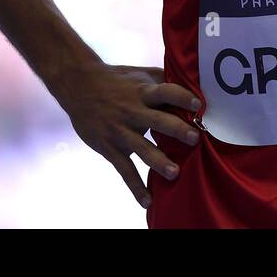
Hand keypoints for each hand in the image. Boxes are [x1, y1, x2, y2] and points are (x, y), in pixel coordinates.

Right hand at [57, 63, 202, 208]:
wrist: (79, 87)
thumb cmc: (116, 80)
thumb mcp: (138, 75)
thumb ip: (161, 81)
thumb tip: (190, 84)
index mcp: (142, 91)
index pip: (164, 92)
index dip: (180, 96)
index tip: (197, 103)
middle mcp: (132, 111)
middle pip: (157, 120)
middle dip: (177, 129)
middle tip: (194, 138)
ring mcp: (120, 131)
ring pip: (142, 148)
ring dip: (158, 161)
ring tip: (175, 172)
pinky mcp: (110, 148)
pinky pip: (124, 169)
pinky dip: (135, 186)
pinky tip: (147, 201)